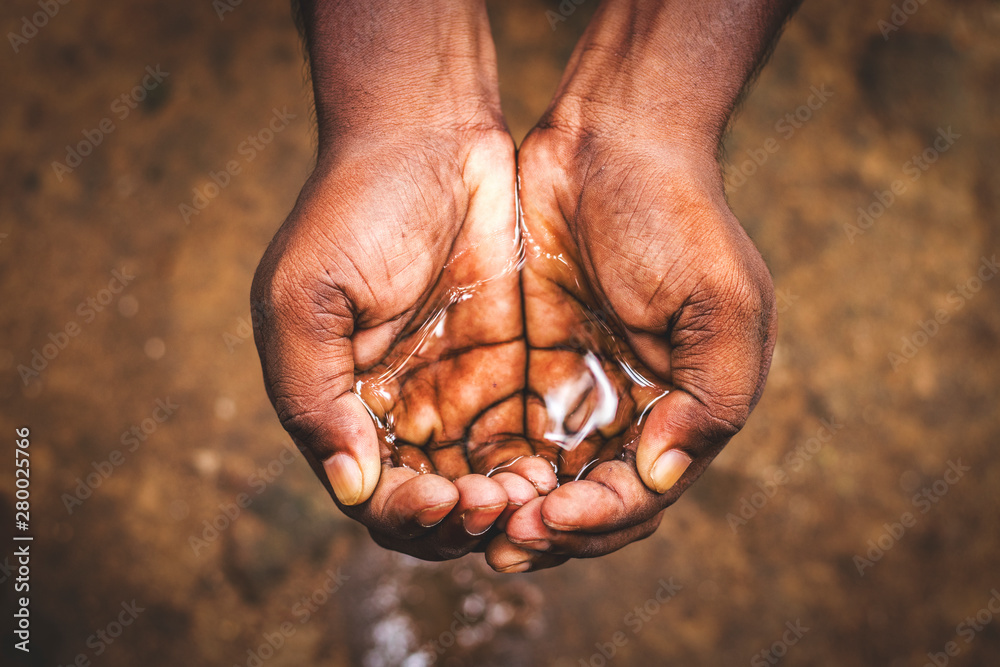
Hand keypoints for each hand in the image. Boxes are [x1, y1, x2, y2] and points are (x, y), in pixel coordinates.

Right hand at [252, 125, 559, 559]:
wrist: (430, 132)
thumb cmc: (353, 207)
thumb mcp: (305, 298)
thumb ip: (314, 397)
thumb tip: (351, 488)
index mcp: (345, 405)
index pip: (375, 497)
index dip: (408, 516)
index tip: (444, 499)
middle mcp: (402, 409)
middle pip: (435, 507)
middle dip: (464, 522)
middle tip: (497, 504)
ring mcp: (459, 389)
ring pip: (485, 484)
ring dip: (507, 506)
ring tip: (532, 492)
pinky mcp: (511, 365)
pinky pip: (527, 436)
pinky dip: (539, 465)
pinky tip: (557, 465)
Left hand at [485, 0, 795, 569]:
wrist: (609, 138)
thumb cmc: (677, 216)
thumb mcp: (722, 304)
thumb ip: (712, 400)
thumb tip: (659, 477)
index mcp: (679, 413)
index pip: (638, 498)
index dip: (599, 521)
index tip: (553, 516)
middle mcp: (624, 414)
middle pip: (585, 506)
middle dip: (548, 531)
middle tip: (504, 541)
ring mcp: (569, 391)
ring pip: (538, 481)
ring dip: (508, 510)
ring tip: (473, 518)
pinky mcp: (520, 364)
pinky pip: (497, 431)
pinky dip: (480, 462)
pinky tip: (453, 475)